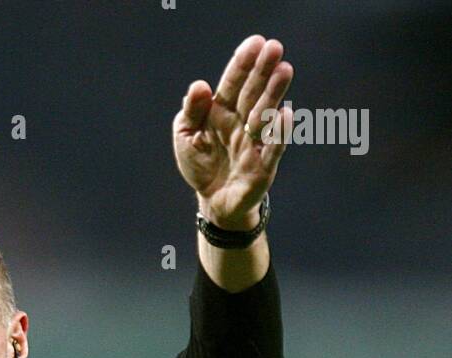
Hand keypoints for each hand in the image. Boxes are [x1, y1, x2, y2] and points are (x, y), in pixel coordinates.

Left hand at [172, 34, 293, 227]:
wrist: (213, 200)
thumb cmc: (200, 164)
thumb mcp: (186, 136)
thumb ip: (191, 112)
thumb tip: (199, 87)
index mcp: (222, 111)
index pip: (234, 83)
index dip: (243, 64)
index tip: (255, 43)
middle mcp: (242, 122)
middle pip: (254, 93)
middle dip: (264, 71)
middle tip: (275, 48)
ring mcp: (255, 142)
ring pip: (266, 114)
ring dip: (275, 93)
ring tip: (284, 70)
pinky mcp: (264, 166)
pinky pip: (273, 148)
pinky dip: (279, 132)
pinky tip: (285, 113)